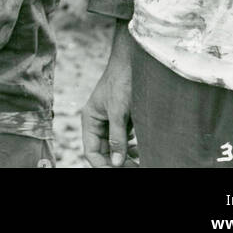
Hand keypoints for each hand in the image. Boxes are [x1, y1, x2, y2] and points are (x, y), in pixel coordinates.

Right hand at [81, 21, 137, 166]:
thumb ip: (117, 137)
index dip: (102, 166)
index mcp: (90, 120)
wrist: (134, 60)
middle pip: (104, 152)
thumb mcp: (118, 111)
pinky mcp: (125, 118)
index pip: (91, 151)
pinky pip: (126, 140)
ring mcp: (112, 121)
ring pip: (116, 147)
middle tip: (136, 168)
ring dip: (127, 157)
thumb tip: (116, 163)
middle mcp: (99, 122)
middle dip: (117, 163)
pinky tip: (142, 151)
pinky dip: (133, 148)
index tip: (119, 171)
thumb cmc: (121, 81)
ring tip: (141, 163)